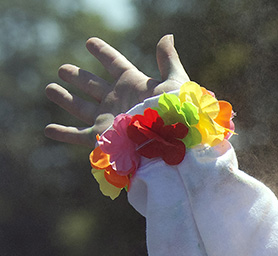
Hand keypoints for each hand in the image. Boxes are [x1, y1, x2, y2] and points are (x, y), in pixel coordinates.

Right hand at [44, 35, 188, 145]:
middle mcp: (118, 100)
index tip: (89, 42)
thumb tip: (167, 36)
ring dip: (65, 98)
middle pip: (92, 85)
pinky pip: (78, 135)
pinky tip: (48, 130)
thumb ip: (168, 61)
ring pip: (81, 107)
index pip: (114, 63)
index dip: (102, 52)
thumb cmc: (176, 113)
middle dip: (78, 78)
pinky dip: (63, 134)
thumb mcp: (175, 83)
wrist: (172, 144)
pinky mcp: (102, 137)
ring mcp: (108, 119)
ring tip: (49, 89)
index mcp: (133, 84)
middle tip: (62, 69)